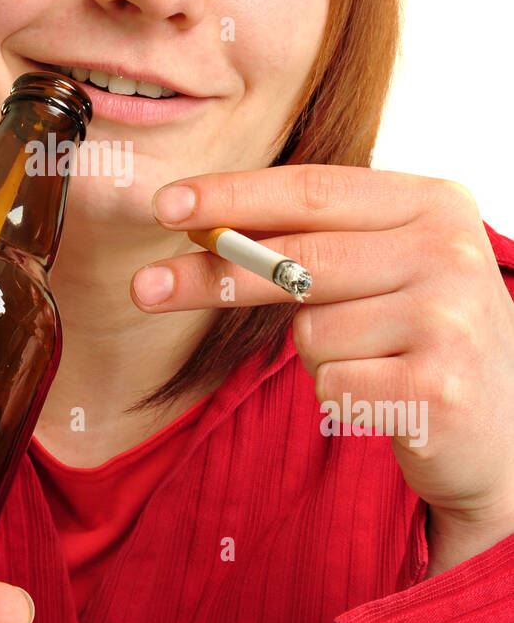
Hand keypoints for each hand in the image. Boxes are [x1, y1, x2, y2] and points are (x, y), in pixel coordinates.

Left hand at [130, 165, 513, 543]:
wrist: (500, 434)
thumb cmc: (422, 338)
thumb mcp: (384, 268)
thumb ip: (311, 240)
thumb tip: (201, 229)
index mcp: (434, 203)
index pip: (312, 189)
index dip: (233, 196)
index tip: (167, 205)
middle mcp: (450, 251)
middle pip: (295, 259)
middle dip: (211, 275)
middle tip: (144, 288)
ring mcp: (450, 319)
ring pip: (308, 332)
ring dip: (317, 356)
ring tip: (374, 361)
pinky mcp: (438, 388)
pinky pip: (329, 385)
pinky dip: (339, 396)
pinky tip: (385, 396)